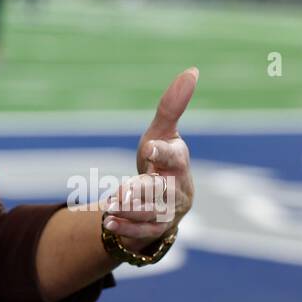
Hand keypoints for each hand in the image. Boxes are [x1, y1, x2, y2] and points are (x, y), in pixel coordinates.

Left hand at [101, 67, 197, 249]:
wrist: (164, 200)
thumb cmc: (162, 161)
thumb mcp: (162, 132)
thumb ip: (172, 105)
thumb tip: (192, 70)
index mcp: (178, 161)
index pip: (175, 157)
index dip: (162, 153)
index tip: (149, 149)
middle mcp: (177, 188)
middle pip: (162, 191)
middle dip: (143, 191)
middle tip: (123, 191)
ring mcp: (168, 211)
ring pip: (152, 214)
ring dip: (130, 211)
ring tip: (111, 205)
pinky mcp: (156, 228)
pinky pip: (143, 231)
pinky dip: (125, 227)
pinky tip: (108, 221)